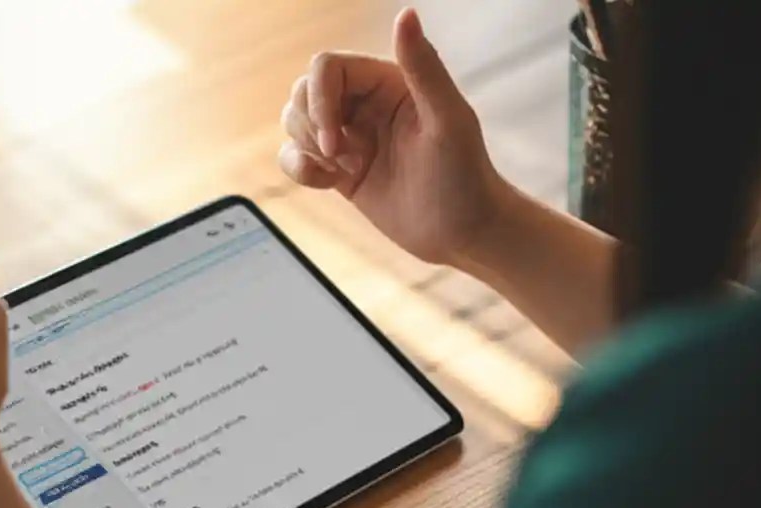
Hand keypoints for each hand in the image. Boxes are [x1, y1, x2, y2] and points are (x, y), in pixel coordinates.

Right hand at [279, 8, 511, 264]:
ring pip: (294, 120)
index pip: (327, 67)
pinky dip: (299, 169)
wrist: (465, 232)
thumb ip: (424, 66)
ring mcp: (351, 136)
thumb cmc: (466, 176)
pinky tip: (329, 183)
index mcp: (389, 80)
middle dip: (309, 125)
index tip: (333, 140)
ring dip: (305, 147)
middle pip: (303, 90)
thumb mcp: (448, 119)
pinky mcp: (341, 169)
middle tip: (341, 157)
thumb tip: (406, 14)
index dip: (319, 100)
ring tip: (343, 171)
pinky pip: (296, 155)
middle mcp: (366, 102)